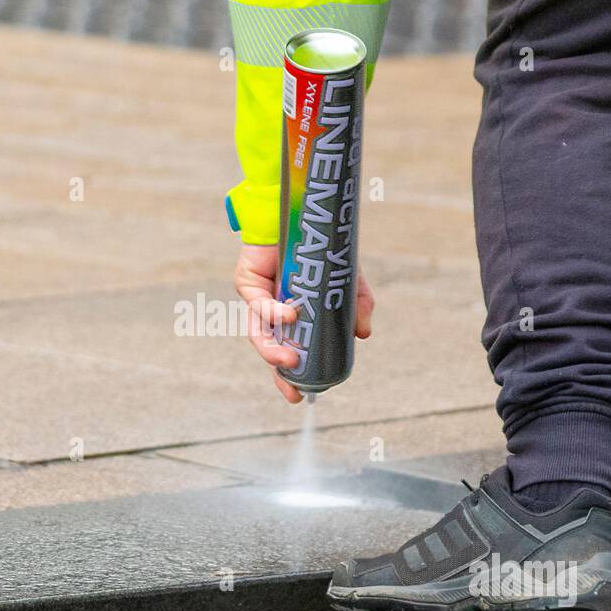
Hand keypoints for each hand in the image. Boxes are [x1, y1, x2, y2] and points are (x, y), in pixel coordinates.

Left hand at [233, 243, 373, 402]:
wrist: (300, 213)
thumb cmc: (321, 247)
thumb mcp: (346, 279)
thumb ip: (358, 305)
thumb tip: (364, 335)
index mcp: (294, 316)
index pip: (289, 351)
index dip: (293, 376)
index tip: (303, 397)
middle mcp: (273, 312)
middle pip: (271, 350)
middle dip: (279, 373)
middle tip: (293, 391)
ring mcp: (258, 299)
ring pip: (259, 333)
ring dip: (272, 351)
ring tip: (289, 360)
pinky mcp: (246, 283)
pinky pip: (258, 304)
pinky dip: (274, 312)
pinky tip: (292, 314)